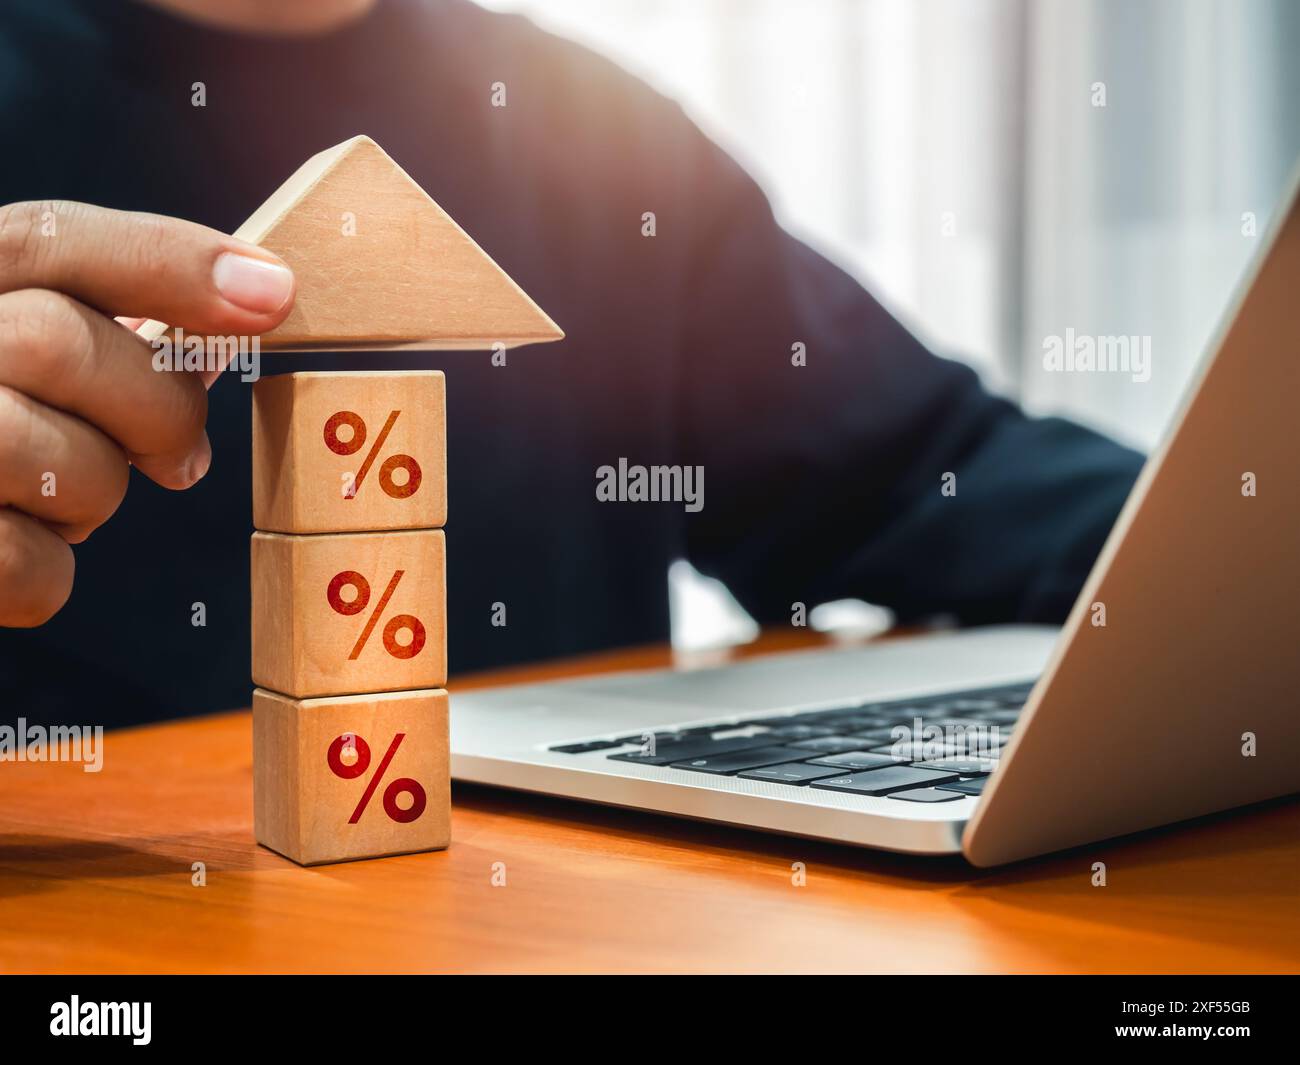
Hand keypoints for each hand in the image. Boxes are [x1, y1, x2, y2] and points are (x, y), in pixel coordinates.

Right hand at [0, 200, 295, 625]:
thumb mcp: (22, 347)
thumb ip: (106, 319)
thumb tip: (261, 294)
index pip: (49, 241)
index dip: (169, 264)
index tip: (273, 296)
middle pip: (56, 344)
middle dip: (153, 408)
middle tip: (178, 455)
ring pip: (63, 464)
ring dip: (94, 494)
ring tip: (62, 495)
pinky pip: (29, 566)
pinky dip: (46, 571)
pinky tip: (17, 543)